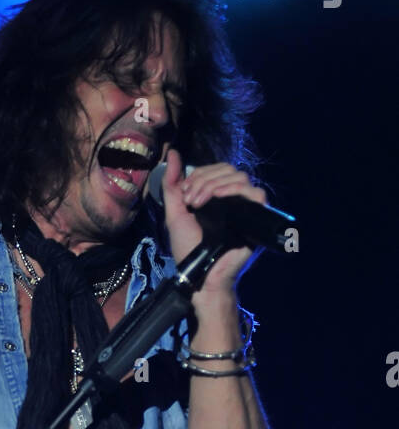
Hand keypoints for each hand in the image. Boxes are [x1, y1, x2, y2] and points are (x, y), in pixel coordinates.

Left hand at [161, 147, 266, 293]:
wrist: (199, 276)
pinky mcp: (257, 219)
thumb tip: (172, 152)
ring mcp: (247, 209)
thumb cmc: (188, 250)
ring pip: (240, 177)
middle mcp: (235, 200)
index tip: (185, 195)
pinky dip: (235, 190)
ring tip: (200, 203)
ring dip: (215, 184)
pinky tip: (218, 199)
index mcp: (218, 197)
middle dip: (204, 179)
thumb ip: (172, 184)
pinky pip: (256, 193)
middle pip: (228, 169)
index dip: (199, 174)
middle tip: (191, 200)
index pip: (217, 169)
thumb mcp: (175, 213)